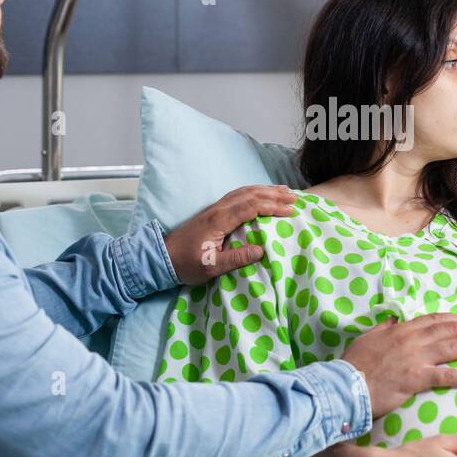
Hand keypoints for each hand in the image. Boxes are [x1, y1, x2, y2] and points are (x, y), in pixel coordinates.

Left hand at [162, 185, 296, 284]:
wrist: (161, 257)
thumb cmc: (186, 264)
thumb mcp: (211, 267)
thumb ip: (236, 259)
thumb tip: (261, 250)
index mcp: (219, 220)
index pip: (251, 206)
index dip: (272, 206)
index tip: (290, 210)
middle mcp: (218, 209)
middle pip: (250, 194)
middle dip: (274, 194)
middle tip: (295, 197)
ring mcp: (215, 208)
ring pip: (244, 191)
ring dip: (265, 189)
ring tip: (284, 190)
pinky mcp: (213, 211)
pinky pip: (238, 195)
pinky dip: (254, 192)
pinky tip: (261, 194)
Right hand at [341, 313, 456, 416]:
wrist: (344, 385)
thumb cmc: (353, 365)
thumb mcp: (367, 338)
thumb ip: (382, 328)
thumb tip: (392, 319)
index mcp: (401, 329)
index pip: (436, 319)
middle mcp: (412, 339)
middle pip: (451, 330)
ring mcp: (415, 357)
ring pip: (455, 348)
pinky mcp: (416, 377)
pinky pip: (448, 375)